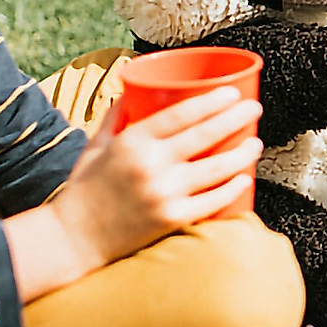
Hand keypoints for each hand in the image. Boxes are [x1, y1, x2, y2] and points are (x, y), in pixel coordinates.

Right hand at [5, 87, 262, 301]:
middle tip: (255, 108)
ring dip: (242, 153)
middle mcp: (150, 165)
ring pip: (215, 168)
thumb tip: (134, 87)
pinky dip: (231, 188)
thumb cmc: (84, 189)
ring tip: (255, 142)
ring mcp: (163, 194)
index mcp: (132, 143)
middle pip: (205, 136)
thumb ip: (117, 116)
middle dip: (236, 118)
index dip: (212, 101)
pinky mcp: (171, 219)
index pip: (181, 115)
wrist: (72, 239)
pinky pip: (211, 201)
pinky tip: (244, 178)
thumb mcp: (96, 145)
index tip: (233, 93)